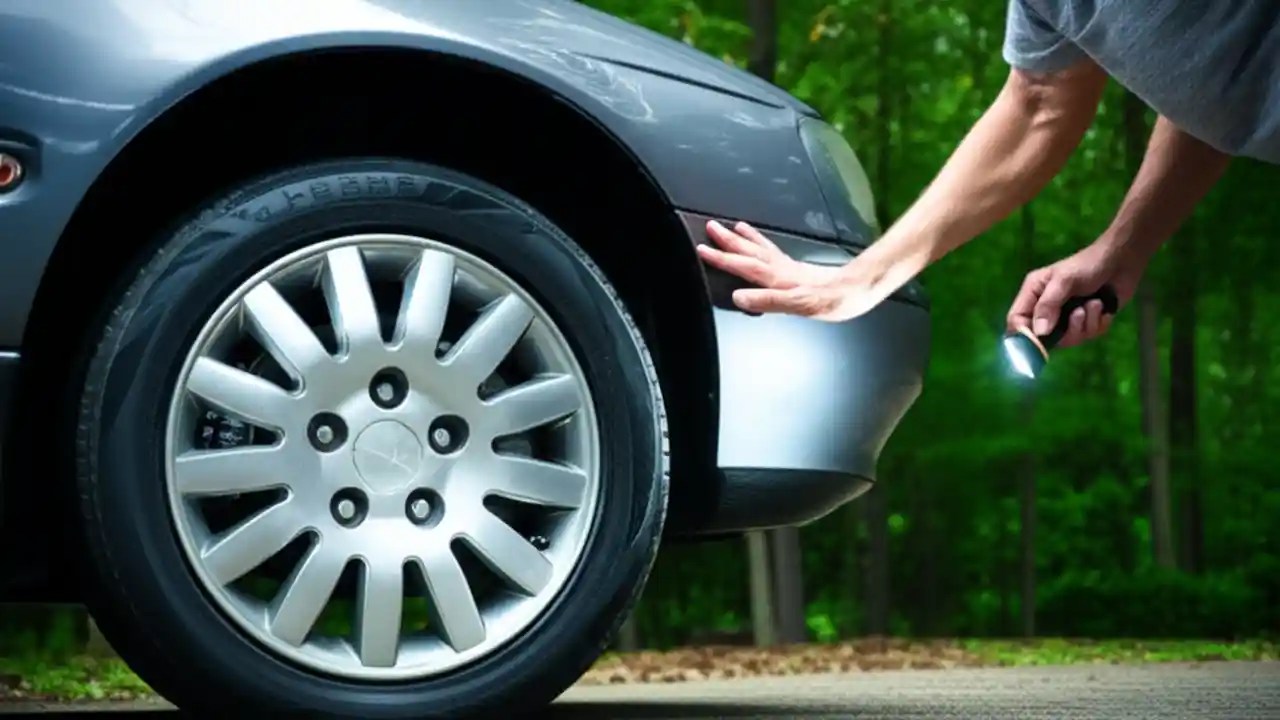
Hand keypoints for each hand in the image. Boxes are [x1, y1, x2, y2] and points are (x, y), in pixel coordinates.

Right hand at [695, 220, 880, 320]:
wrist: (861, 289)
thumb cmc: (834, 301)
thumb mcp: (800, 306)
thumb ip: (769, 301)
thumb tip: (739, 297)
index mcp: (779, 279)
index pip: (744, 266)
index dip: (722, 258)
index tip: (702, 248)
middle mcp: (782, 271)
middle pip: (750, 252)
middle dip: (728, 241)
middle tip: (710, 227)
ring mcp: (791, 269)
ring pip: (761, 250)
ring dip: (745, 239)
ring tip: (733, 227)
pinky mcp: (801, 271)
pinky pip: (775, 253)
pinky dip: (765, 246)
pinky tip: (764, 247)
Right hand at [1006, 239, 1146, 347]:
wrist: (1121, 261)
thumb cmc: (1089, 264)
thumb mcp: (1064, 281)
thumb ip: (1048, 306)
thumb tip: (1038, 333)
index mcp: (1033, 294)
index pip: (1017, 320)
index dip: (1025, 334)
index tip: (1041, 342)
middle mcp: (1046, 307)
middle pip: (1044, 337)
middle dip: (1066, 330)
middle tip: (1079, 314)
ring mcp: (1066, 316)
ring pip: (1069, 339)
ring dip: (1085, 324)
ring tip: (1094, 304)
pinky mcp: (1086, 322)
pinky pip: (1088, 336)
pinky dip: (1098, 323)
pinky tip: (1103, 307)